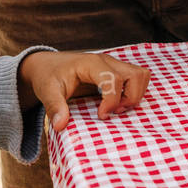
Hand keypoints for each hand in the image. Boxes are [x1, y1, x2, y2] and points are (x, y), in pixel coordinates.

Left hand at [17, 50, 150, 131]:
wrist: (47, 64)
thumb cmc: (48, 76)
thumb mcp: (46, 91)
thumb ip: (54, 107)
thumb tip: (61, 126)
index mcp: (91, 64)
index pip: (115, 79)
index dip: (112, 100)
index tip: (101, 116)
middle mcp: (107, 61)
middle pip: (136, 75)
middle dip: (130, 98)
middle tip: (113, 112)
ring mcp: (114, 65)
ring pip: (141, 75)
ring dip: (135, 94)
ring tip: (117, 108)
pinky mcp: (116, 71)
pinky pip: (137, 79)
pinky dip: (134, 92)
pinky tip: (117, 103)